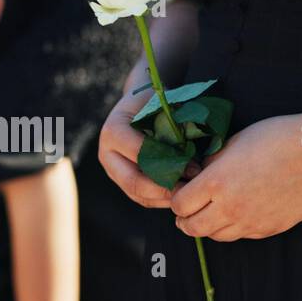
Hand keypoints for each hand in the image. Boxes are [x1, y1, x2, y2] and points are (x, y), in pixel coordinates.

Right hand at [98, 88, 197, 208]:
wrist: (138, 102)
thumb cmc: (154, 101)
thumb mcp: (163, 106)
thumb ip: (173, 127)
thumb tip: (194, 158)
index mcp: (113, 130)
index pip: (141, 154)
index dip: (169, 164)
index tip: (194, 168)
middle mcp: (107, 153)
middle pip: (133, 181)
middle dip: (164, 189)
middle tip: (189, 190)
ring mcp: (112, 169)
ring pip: (137, 194)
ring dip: (164, 198)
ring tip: (187, 194)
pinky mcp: (121, 180)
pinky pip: (140, 197)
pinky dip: (160, 199)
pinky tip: (179, 195)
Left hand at [170, 112, 301, 240]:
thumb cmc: (278, 138)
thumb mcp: (234, 142)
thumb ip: (211, 164)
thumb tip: (196, 175)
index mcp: (217, 182)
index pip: (179, 205)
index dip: (176, 198)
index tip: (181, 190)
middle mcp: (231, 207)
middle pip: (192, 228)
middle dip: (185, 219)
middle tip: (188, 207)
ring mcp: (252, 222)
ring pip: (216, 236)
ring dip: (209, 225)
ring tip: (213, 209)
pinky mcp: (270, 229)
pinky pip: (242, 235)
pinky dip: (234, 227)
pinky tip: (239, 211)